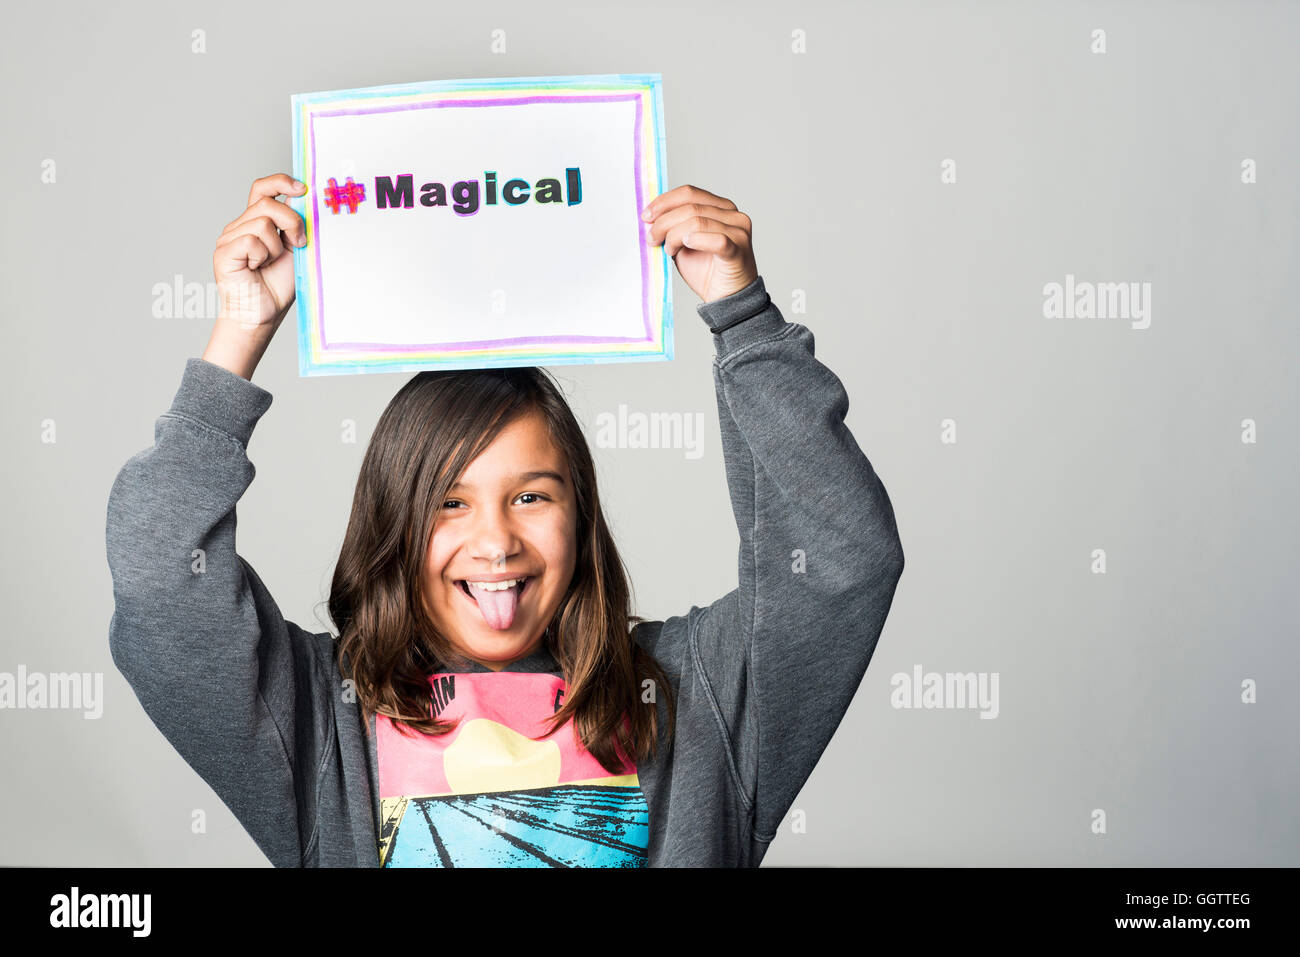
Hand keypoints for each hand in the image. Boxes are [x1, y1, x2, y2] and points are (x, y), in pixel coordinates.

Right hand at [203, 174, 307, 378]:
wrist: (263, 313)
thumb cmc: (279, 284)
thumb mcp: (296, 250)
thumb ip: (298, 226)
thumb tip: (307, 201)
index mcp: (256, 222)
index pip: (262, 189)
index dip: (280, 182)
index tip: (302, 188)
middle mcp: (240, 226)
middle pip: (267, 203)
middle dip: (292, 222)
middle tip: (299, 244)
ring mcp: (228, 238)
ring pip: (261, 222)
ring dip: (276, 247)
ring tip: (270, 263)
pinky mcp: (223, 252)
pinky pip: (251, 241)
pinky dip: (261, 256)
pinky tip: (256, 269)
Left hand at [642, 185, 757, 303]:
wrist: (725, 298)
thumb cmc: (706, 271)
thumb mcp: (683, 243)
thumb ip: (673, 227)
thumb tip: (650, 217)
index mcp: (720, 207)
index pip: (689, 193)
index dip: (664, 202)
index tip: (646, 216)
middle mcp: (733, 215)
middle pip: (691, 207)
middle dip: (664, 222)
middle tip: (652, 238)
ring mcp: (739, 232)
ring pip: (698, 222)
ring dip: (675, 235)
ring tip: (669, 250)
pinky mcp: (738, 250)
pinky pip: (716, 239)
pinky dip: (697, 240)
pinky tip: (685, 245)